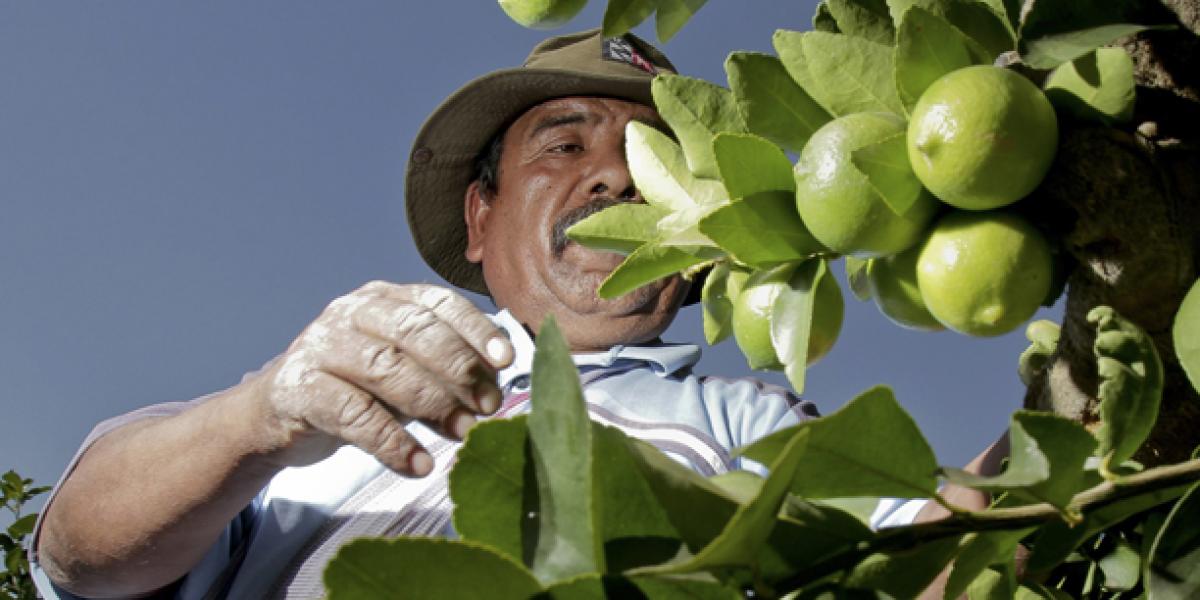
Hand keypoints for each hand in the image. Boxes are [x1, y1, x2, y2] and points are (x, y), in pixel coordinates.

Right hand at [250, 281, 512, 475]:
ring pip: (384, 368)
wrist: (276, 413)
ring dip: (431, 403)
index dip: (475, 330)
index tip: (506, 361)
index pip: (438, 302)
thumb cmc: (356, 387)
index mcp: (385, 297)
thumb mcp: (403, 369)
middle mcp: (351, 312)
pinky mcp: (297, 388)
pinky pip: (351, 415)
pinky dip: (391, 442)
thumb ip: (444, 367)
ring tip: (464, 433)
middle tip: (488, 405)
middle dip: (458, 368)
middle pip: (413, 331)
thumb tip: (500, 380)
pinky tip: (419, 463)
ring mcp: (320, 346)